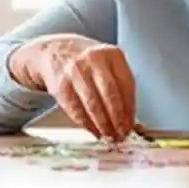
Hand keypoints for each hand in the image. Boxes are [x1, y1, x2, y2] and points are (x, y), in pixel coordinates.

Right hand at [10, 35, 136, 140]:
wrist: (57, 51)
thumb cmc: (90, 62)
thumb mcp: (109, 62)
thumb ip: (120, 84)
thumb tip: (129, 117)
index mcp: (112, 54)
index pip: (126, 84)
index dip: (130, 107)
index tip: (132, 123)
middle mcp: (94, 60)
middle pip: (110, 94)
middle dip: (117, 118)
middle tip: (122, 133)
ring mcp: (76, 72)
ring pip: (92, 103)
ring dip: (103, 124)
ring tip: (110, 136)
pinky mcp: (61, 85)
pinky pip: (76, 109)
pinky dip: (86, 123)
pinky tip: (94, 131)